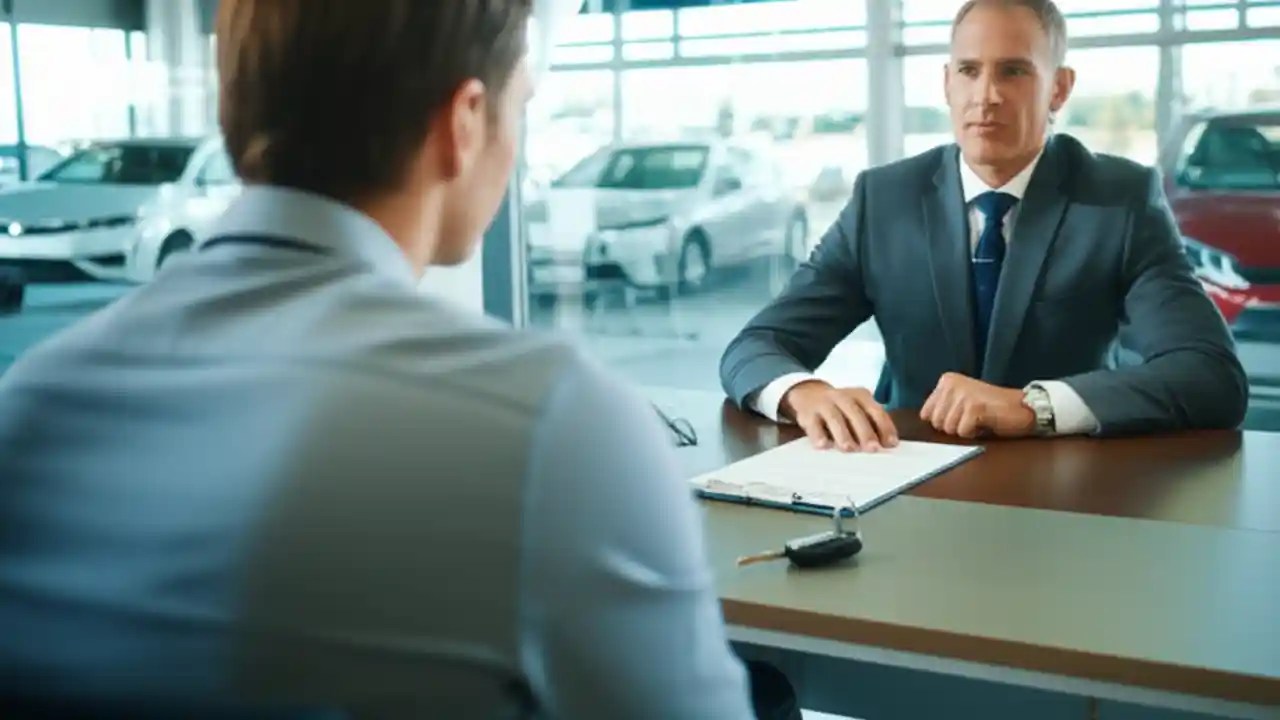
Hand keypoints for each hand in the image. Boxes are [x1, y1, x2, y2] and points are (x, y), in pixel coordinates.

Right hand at [780, 380, 898, 451]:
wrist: (809, 393)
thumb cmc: (841, 407)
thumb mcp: (858, 408)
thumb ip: (872, 423)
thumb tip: (887, 445)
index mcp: (860, 396)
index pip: (876, 411)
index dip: (885, 427)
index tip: (890, 444)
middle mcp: (843, 397)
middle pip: (856, 414)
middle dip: (865, 432)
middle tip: (872, 449)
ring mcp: (824, 404)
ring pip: (835, 418)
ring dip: (843, 434)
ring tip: (848, 449)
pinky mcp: (808, 413)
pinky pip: (813, 425)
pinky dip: (818, 435)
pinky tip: (823, 445)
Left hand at [920, 372, 1035, 438]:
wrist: (1022, 408)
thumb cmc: (992, 409)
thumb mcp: (961, 402)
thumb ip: (942, 407)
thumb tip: (924, 420)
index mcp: (946, 381)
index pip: (926, 414)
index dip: (944, 422)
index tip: (961, 416)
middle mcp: (952, 384)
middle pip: (937, 423)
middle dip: (954, 427)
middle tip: (973, 418)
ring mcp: (963, 395)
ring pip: (949, 429)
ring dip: (965, 431)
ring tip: (980, 420)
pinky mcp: (975, 407)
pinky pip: (963, 432)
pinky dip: (974, 434)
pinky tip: (986, 422)